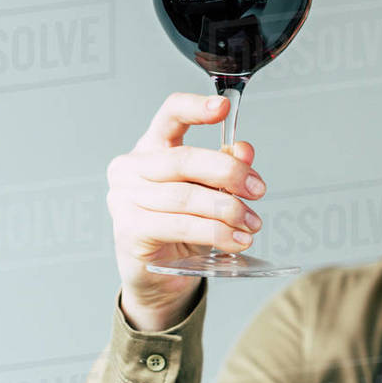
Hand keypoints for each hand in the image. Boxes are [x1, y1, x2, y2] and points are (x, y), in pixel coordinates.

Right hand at [107, 92, 265, 328]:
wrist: (156, 275)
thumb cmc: (180, 227)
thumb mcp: (208, 193)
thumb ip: (224, 169)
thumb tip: (244, 151)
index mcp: (150, 148)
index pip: (169, 115)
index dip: (195, 108)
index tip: (224, 107)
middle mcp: (130, 168)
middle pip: (183, 159)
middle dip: (228, 173)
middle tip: (257, 189)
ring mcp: (124, 199)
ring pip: (185, 196)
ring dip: (227, 210)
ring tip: (251, 223)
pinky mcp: (129, 230)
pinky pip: (180, 226)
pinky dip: (214, 233)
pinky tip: (236, 240)